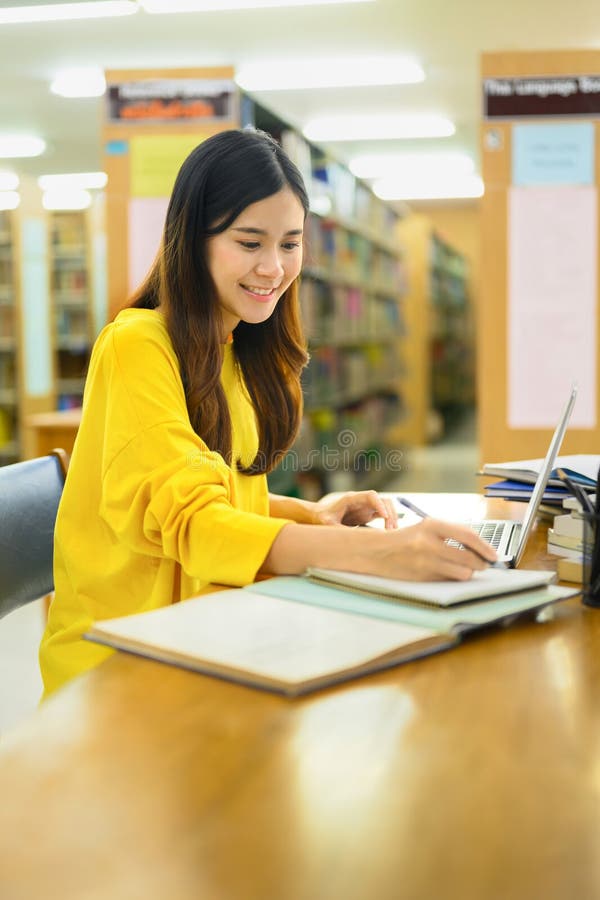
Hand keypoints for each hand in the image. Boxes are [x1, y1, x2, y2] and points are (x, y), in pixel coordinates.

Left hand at [313, 491, 398, 529]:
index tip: (385, 516)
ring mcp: (366, 507)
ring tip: (392, 532)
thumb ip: (339, 528)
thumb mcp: (328, 523)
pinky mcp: (368, 514)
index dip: (380, 504)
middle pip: (383, 500)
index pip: (371, 495)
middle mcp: (362, 501)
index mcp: (351, 499)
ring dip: (392, 518)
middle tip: (390, 530)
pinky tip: (390, 532)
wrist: (320, 515)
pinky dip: (389, 522)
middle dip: (390, 513)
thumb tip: (352, 537)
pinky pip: (383, 515)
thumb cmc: (323, 517)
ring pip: (386, 507)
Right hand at [367, 517, 497, 580]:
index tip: (494, 554)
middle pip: (469, 558)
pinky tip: (448, 573)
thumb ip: (452, 535)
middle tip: (484, 564)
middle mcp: (429, 542)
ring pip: (462, 573)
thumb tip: (480, 548)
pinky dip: (453, 578)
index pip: (469, 536)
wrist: (377, 551)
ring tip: (464, 569)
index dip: (485, 547)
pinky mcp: (422, 577)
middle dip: (481, 563)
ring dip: (467, 573)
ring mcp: (425, 561)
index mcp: (432, 525)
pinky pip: (449, 581)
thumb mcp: (427, 529)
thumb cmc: (406, 539)